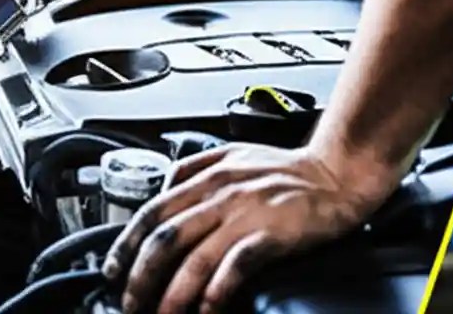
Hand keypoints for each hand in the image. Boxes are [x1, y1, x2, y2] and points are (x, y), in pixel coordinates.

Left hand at [102, 143, 393, 313]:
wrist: (338, 174)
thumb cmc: (290, 169)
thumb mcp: (235, 154)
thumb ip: (195, 166)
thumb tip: (163, 186)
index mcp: (209, 176)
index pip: (153, 212)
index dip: (126, 246)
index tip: (114, 271)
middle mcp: (222, 194)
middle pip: (165, 240)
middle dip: (141, 279)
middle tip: (132, 303)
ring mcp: (247, 214)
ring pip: (193, 260)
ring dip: (171, 295)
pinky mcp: (272, 234)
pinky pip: (234, 267)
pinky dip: (216, 292)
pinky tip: (208, 308)